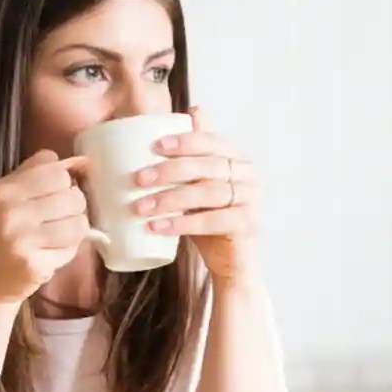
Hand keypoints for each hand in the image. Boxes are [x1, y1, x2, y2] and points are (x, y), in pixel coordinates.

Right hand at [0, 150, 91, 306]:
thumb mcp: (1, 198)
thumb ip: (35, 173)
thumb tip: (81, 160)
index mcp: (3, 191)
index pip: (56, 172)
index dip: (64, 183)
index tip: (57, 194)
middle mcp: (11, 214)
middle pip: (73, 197)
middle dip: (74, 207)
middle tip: (60, 217)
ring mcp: (23, 242)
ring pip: (78, 223)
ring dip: (75, 229)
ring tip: (59, 235)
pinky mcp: (35, 266)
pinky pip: (71, 249)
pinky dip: (67, 251)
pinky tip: (51, 253)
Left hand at [131, 107, 259, 282]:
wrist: (231, 264)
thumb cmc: (209, 222)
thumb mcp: (196, 189)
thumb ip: (188, 162)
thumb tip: (169, 127)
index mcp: (237, 158)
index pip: (210, 141)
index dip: (184, 141)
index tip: (155, 146)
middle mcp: (250, 175)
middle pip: (206, 166)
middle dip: (169, 171)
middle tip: (139, 179)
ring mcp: (252, 199)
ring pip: (207, 193)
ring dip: (170, 199)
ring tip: (141, 207)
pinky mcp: (248, 224)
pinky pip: (212, 221)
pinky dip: (182, 223)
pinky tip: (159, 227)